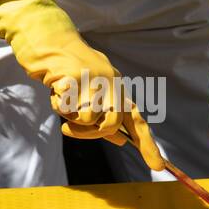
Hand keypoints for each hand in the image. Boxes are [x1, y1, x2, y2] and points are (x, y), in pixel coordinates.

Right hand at [44, 37, 164, 172]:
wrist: (49, 41)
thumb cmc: (68, 70)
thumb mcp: (91, 92)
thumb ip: (106, 115)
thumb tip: (122, 141)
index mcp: (117, 87)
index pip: (136, 119)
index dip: (148, 144)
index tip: (159, 167)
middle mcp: (111, 82)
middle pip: (111, 124)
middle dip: (90, 133)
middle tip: (69, 129)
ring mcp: (94, 79)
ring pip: (86, 119)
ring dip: (69, 117)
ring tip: (61, 98)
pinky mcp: (74, 77)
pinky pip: (64, 108)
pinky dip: (56, 104)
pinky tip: (54, 88)